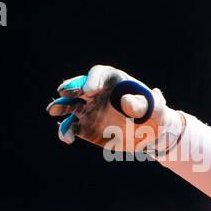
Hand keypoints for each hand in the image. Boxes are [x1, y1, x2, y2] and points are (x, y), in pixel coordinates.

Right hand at [46, 65, 177, 153]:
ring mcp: (89, 110)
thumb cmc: (155, 114)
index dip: (93, 79)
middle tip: (64, 92)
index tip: (89, 89)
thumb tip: (125, 101)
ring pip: (70, 106)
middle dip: (70, 88)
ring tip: (53, 110)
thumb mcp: (157, 108)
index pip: (99, 73)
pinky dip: (67, 131)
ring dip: (61, 107)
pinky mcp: (86, 127)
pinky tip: (68, 138)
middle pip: (78, 86)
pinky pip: (72, 127)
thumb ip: (143, 104)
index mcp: (114, 81)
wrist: (153, 134)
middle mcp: (97, 93)